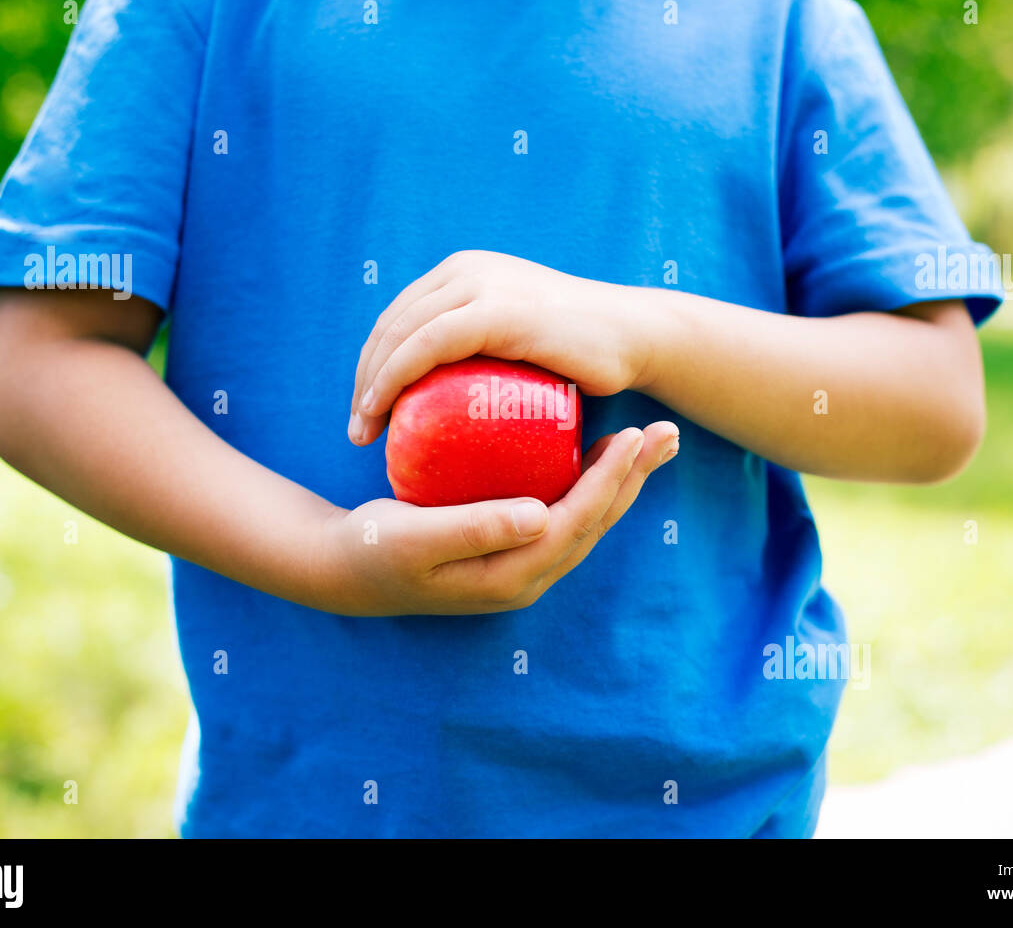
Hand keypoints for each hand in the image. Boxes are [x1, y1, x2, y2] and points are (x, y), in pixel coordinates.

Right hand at [315, 425, 678, 614]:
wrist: (346, 569)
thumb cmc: (373, 548)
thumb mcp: (413, 538)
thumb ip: (473, 529)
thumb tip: (539, 517)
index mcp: (511, 578)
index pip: (576, 525)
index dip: (608, 482)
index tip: (633, 437)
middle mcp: (527, 576)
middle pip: (595, 523)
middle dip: (633, 479)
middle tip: (666, 433)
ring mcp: (522, 564)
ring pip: (585, 518)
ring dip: (620, 480)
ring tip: (649, 440)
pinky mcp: (512, 545)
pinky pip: (563, 510)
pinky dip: (586, 480)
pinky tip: (597, 449)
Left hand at [348, 250, 657, 444]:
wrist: (636, 337)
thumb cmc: (581, 353)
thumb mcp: (516, 339)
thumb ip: (481, 348)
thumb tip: (445, 396)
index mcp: (464, 272)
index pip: (397, 317)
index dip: (370, 364)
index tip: (364, 413)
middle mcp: (466, 270)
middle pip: (391, 325)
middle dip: (363, 378)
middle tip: (357, 432)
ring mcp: (481, 285)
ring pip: (401, 334)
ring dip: (370, 384)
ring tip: (364, 433)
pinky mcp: (496, 311)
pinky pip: (428, 345)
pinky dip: (396, 378)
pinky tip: (384, 412)